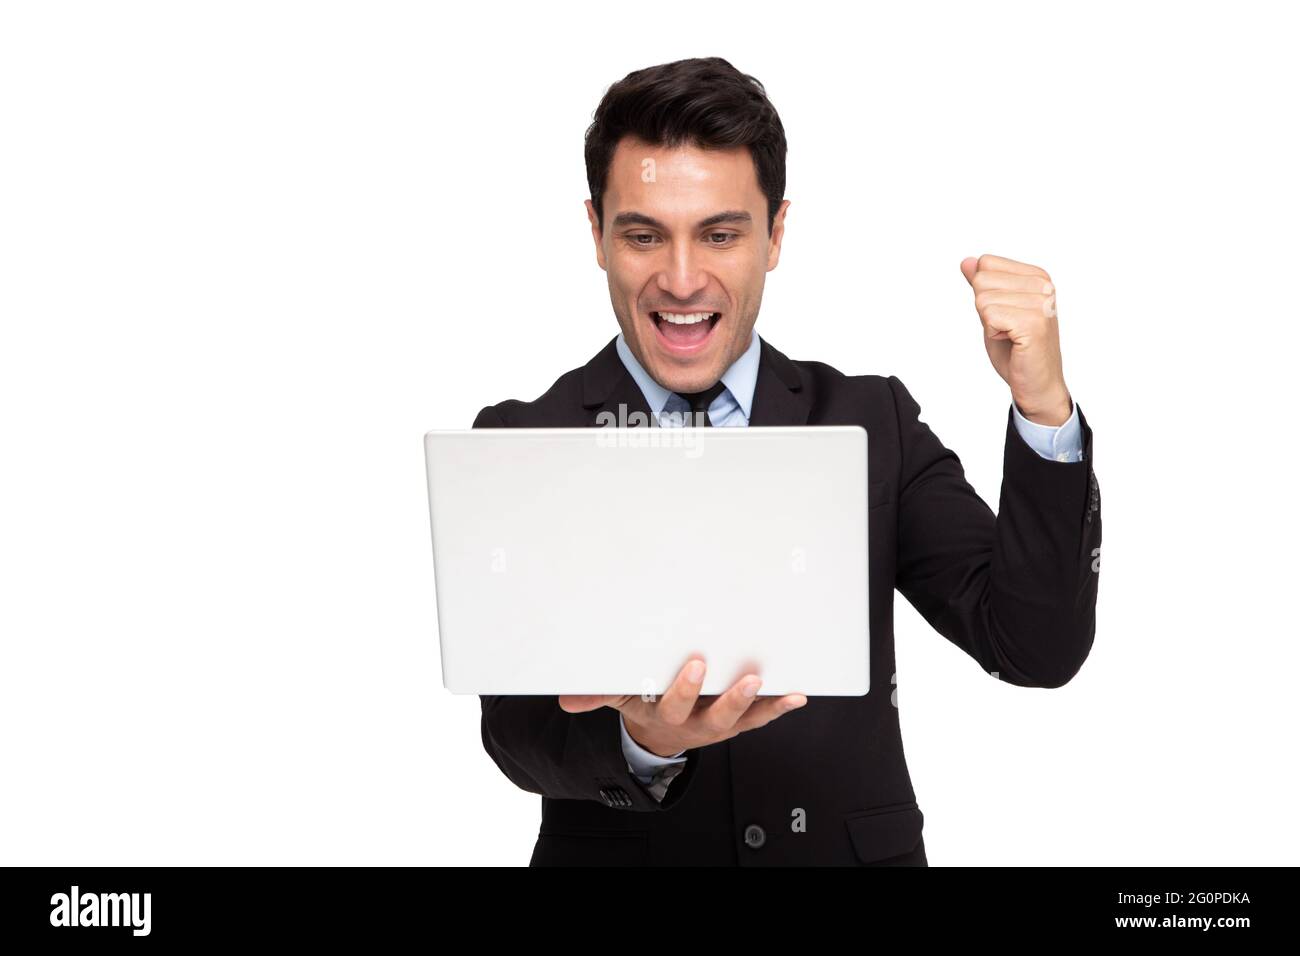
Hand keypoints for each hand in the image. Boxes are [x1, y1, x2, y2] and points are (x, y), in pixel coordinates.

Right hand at [558, 658, 806, 756]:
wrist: (660, 737)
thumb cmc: (643, 704)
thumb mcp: (619, 699)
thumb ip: (598, 694)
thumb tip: (566, 699)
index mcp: (665, 715)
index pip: (674, 705)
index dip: (685, 689)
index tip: (695, 665)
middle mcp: (695, 724)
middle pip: (715, 716)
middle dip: (730, 697)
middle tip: (746, 678)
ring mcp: (720, 724)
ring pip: (742, 718)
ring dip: (761, 704)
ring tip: (779, 688)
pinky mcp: (738, 721)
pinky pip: (760, 717)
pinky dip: (778, 707)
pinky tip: (796, 694)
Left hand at [960, 253, 1072, 425]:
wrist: (1037, 383)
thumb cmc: (1017, 349)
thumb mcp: (995, 310)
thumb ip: (983, 285)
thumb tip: (967, 261)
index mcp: (1036, 276)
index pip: (986, 263)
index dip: (984, 293)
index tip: (1005, 313)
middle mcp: (1043, 285)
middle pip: (981, 279)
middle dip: (984, 309)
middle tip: (1006, 327)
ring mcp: (1041, 303)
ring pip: (982, 299)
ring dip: (989, 324)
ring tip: (1011, 335)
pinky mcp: (1034, 322)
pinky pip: (989, 316)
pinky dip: (992, 334)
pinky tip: (1012, 342)